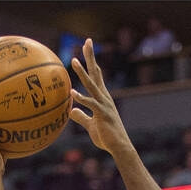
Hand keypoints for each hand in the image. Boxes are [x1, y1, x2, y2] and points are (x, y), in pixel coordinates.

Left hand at [69, 38, 129, 157]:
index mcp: (102, 98)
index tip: (87, 46)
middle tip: (87, 41)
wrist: (120, 148)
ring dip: (82, 73)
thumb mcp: (91, 126)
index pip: (96, 75)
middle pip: (96, 73)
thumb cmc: (107, 138)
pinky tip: (73, 93)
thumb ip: (81, 117)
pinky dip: (81, 98)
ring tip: (73, 60)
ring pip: (92, 85)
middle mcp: (104, 97)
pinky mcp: (102, 114)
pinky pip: (90, 104)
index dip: (92, 61)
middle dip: (91, 57)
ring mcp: (104, 104)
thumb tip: (71, 111)